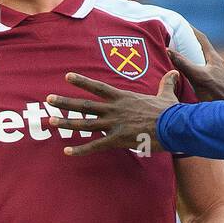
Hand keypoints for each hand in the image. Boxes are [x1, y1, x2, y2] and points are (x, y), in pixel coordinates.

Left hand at [46, 69, 179, 156]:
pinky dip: (80, 149)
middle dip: (65, 102)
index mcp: (123, 98)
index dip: (82, 82)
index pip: (98, 87)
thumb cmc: (170, 111)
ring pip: (85, 123)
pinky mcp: (117, 140)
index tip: (67, 77)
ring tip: (50, 121)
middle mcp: (114, 109)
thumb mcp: (167, 94)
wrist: (173, 125)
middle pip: (85, 105)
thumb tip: (175, 72)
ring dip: (67, 122)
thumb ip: (167, 83)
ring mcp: (114, 124)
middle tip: (48, 100)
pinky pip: (95, 146)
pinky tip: (66, 151)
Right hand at [170, 26, 223, 102]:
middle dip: (189, 42)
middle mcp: (215, 62)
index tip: (181, 25)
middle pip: (200, 48)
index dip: (191, 30)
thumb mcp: (197, 76)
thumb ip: (183, 63)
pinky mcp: (212, 81)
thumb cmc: (214, 92)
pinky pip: (200, 68)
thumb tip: (169, 50)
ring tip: (178, 53)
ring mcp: (215, 72)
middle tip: (176, 38)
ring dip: (190, 55)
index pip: (202, 39)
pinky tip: (185, 71)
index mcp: (213, 57)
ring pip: (200, 59)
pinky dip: (191, 66)